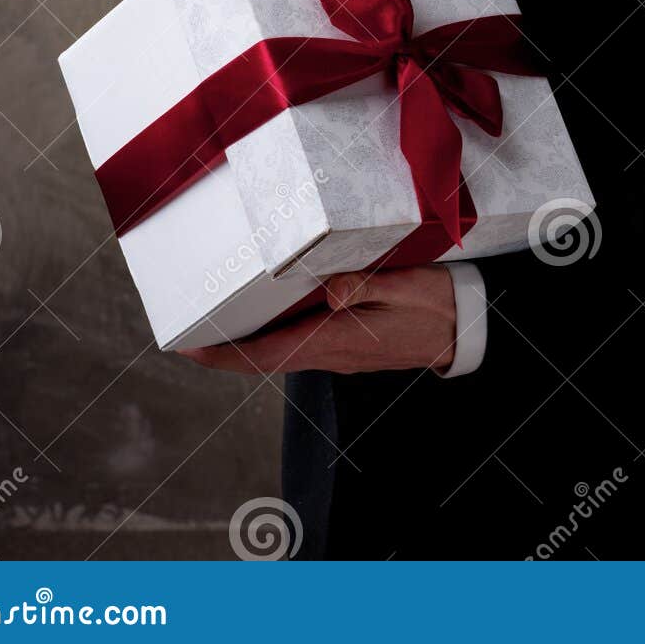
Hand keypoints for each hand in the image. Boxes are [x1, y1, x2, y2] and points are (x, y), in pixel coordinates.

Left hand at [176, 264, 456, 374]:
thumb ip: (365, 287)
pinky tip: (258, 312)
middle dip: (223, 350)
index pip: (270, 353)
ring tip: (211, 320)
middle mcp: (330, 352)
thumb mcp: (405, 286)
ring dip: (243, 343)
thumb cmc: (434, 303)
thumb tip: (327, 291)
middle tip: (184, 334)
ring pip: (277, 351)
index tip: (190, 350)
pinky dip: (269, 333)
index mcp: (338, 339)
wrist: (461, 330)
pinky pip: (296, 341)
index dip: (226, 355)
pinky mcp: (342, 342)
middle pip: (264, 357)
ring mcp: (336, 351)